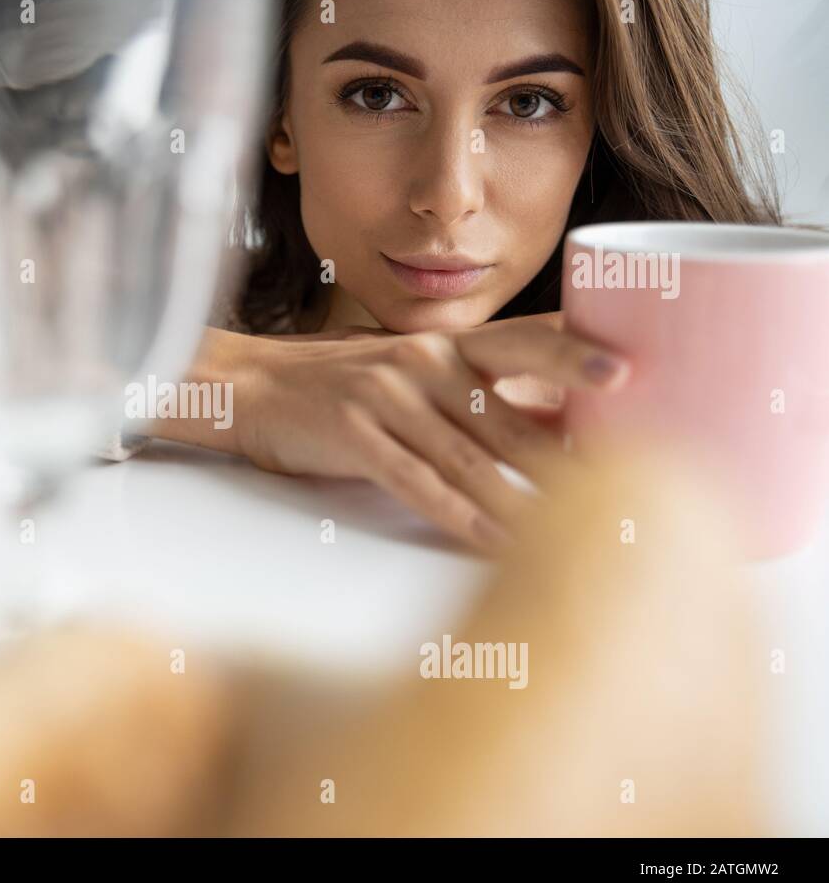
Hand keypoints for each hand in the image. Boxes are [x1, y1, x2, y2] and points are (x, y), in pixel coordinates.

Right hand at [229, 317, 629, 552]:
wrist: (253, 386)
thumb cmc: (342, 387)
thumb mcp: (413, 377)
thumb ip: (480, 399)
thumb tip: (562, 430)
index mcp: (446, 347)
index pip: (523, 343)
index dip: (574, 354)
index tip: (629, 371)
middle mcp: (422, 364)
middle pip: (506, 412)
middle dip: (565, 449)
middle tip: (623, 476)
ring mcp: (387, 398)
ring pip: (469, 459)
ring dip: (520, 502)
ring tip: (572, 533)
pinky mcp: (354, 436)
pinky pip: (418, 483)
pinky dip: (461, 515)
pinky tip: (495, 540)